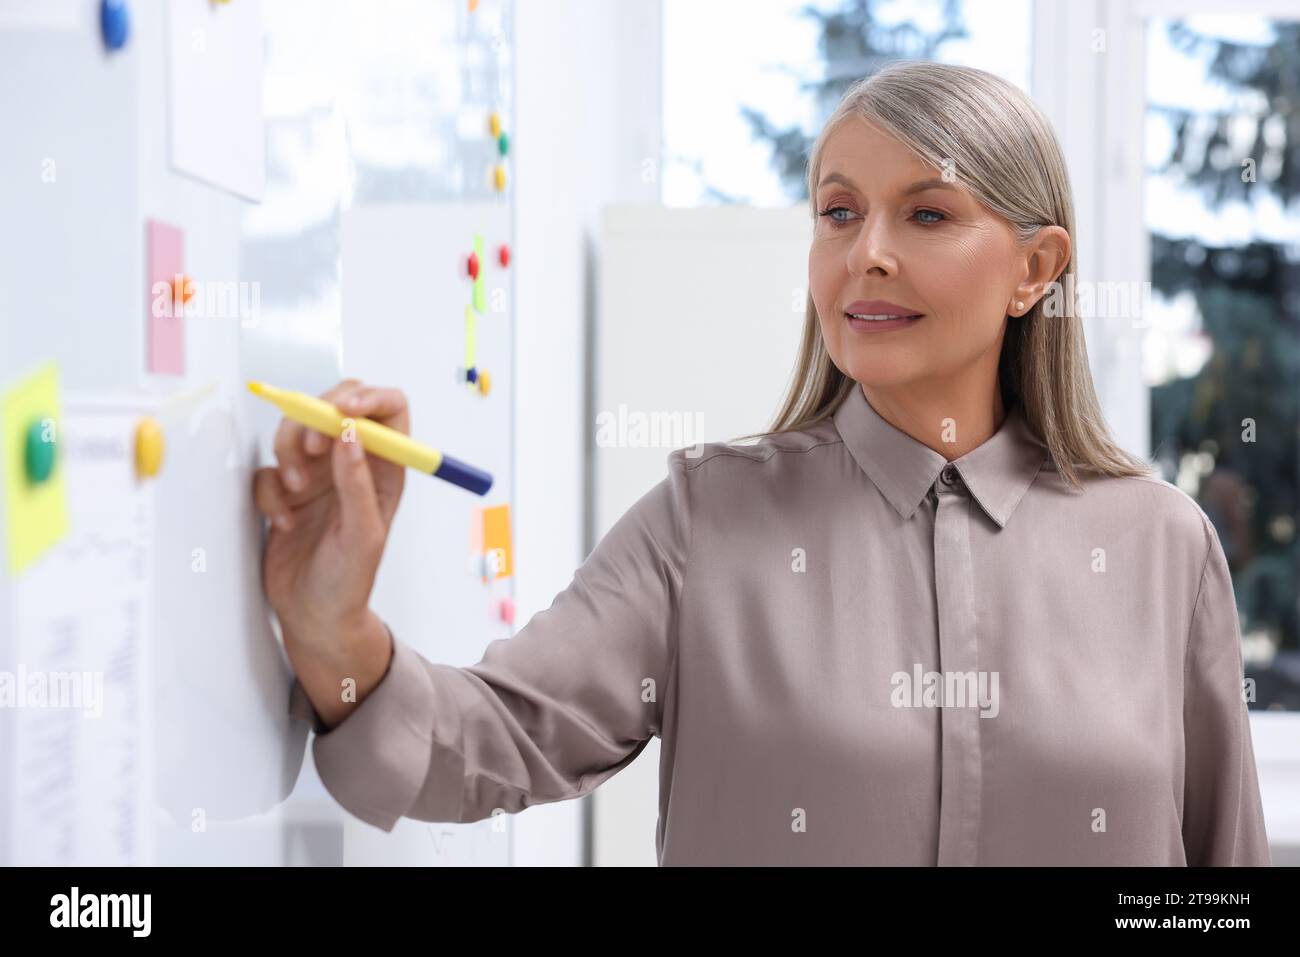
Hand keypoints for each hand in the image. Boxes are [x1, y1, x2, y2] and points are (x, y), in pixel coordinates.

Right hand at [252, 379, 407, 655]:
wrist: (314, 618)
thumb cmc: (349, 583)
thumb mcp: (363, 535)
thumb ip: (358, 483)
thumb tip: (351, 433)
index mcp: (386, 470)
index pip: (388, 410)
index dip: (368, 397)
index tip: (344, 409)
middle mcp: (354, 466)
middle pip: (337, 407)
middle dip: (316, 418)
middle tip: (311, 450)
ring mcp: (319, 476)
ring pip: (297, 432)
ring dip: (289, 454)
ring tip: (296, 494)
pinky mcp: (286, 491)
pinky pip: (269, 469)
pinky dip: (270, 492)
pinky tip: (283, 523)